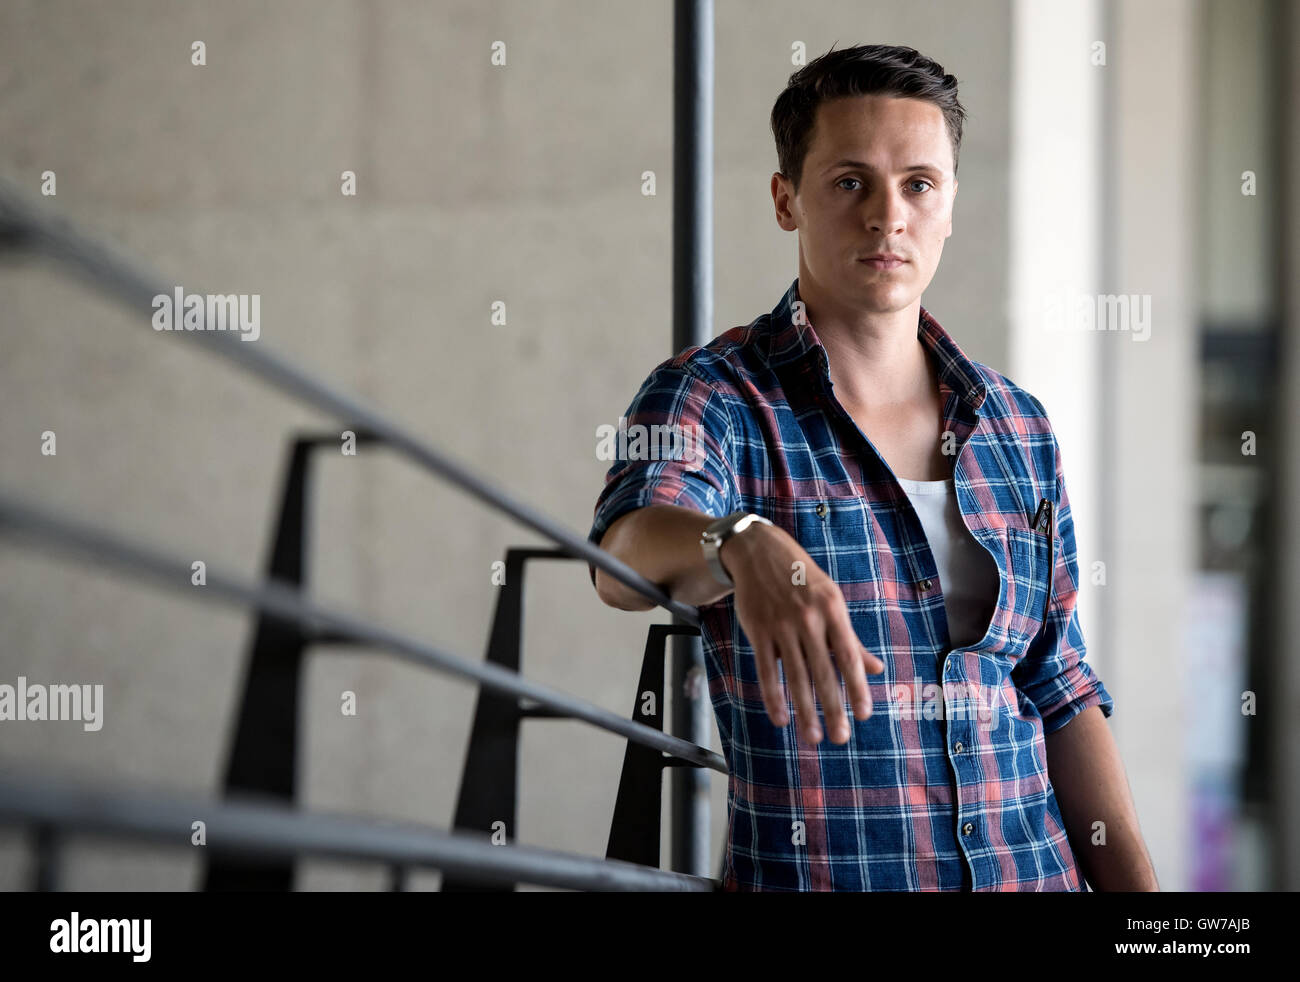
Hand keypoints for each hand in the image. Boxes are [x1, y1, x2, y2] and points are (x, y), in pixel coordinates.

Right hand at [721, 523, 885, 744]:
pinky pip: (766, 670)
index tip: (864, 714)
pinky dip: (773, 696)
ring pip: (795, 676)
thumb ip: (851, 639)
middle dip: (833, 708)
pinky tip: (781, 718)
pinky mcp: (758, 630)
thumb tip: (876, 669)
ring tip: (813, 737)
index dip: (857, 686)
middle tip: (841, 737)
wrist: (759, 552)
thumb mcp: (831, 600)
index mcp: (832, 610)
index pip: (848, 656)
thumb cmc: (802, 579)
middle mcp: (808, 619)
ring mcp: (781, 625)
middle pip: (823, 672)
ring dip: (804, 710)